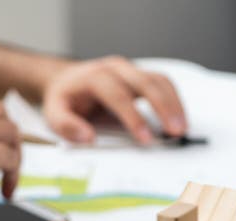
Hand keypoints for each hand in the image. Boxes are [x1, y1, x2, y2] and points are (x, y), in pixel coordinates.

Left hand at [42, 56, 186, 143]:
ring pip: (159, 80)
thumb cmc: (64, 98)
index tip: (146, 138)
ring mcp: (129, 69)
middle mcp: (115, 68)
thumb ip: (67, 126)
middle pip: (145, 82)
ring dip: (174, 103)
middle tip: (175, 131)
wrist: (66, 80)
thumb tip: (88, 137)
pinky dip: (174, 99)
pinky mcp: (139, 75)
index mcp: (94, 76)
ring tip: (181, 128)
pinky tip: (178, 117)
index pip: (118, 95)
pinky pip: (162, 83)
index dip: (134, 118)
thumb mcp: (54, 113)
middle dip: (163, 108)